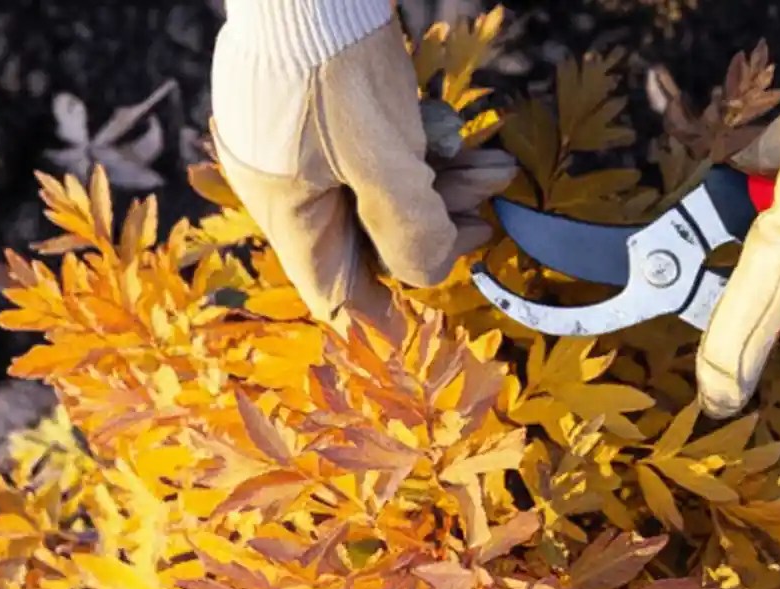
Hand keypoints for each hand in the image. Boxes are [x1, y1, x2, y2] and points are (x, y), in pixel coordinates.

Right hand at [210, 2, 507, 330]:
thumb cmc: (335, 65)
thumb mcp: (382, 162)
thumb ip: (410, 232)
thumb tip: (431, 276)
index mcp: (286, 208)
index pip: (332, 290)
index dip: (380, 317)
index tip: (423, 333)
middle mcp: (288, 184)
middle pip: (369, 237)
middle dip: (433, 229)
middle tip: (484, 220)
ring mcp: (305, 144)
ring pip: (381, 190)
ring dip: (441, 188)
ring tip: (494, 171)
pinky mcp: (328, 108)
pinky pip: (380, 152)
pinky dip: (422, 154)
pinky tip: (468, 146)